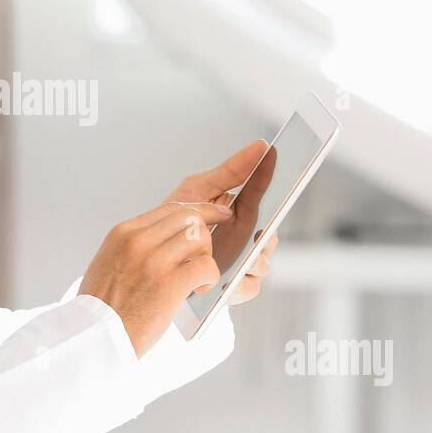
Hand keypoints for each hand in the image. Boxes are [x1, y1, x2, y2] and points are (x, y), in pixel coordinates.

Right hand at [79, 201, 232, 356]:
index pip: (169, 209)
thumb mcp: (108, 261)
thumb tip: (163, 240)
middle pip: (188, 217)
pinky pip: (207, 266)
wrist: (95, 335)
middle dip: (206, 232)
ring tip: (196, 278)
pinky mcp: (170, 283)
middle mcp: (138, 240)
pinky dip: (210, 278)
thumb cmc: (102, 306)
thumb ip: (132, 246)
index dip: (197, 210)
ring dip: (206, 256)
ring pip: (200, 237)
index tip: (213, 215)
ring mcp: (154, 260)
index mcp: (122, 233)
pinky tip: (199, 290)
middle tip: (208, 251)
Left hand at [166, 139, 278, 307]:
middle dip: (269, 237)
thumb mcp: (199, 190)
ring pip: (262, 263)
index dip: (275, 187)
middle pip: (270, 237)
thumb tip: (261, 146)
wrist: (152, 257)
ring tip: (246, 259)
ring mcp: (240, 262)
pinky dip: (242, 284)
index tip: (279, 184)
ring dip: (256, 262)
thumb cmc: (177, 219)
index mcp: (241, 210)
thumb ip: (230, 171)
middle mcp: (245, 237)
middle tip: (262, 235)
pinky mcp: (231, 285)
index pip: (266, 200)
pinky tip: (230, 280)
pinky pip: (249, 287)